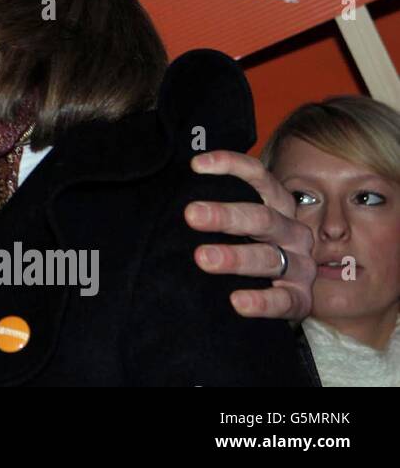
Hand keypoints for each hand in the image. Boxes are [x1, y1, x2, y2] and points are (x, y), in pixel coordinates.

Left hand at [186, 150, 313, 320]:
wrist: (280, 295)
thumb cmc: (248, 249)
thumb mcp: (238, 225)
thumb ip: (214, 211)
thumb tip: (167, 193)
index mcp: (278, 206)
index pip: (259, 177)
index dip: (230, 165)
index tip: (196, 166)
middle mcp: (292, 231)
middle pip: (262, 217)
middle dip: (226, 216)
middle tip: (191, 215)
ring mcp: (300, 265)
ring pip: (269, 258)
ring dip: (235, 257)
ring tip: (203, 258)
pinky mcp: (301, 300)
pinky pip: (283, 301)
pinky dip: (261, 302)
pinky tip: (238, 301)